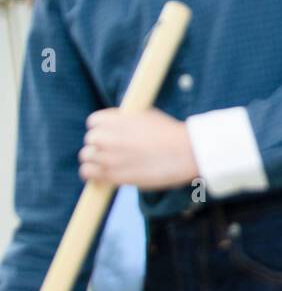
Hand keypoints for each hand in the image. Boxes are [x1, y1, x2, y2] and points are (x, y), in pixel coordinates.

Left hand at [78, 108, 199, 189]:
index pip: (94, 122)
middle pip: (90, 139)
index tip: (111, 135)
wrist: (187, 153)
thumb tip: (116, 126)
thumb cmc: (172, 135)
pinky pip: (88, 173)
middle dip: (100, 145)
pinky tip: (104, 175)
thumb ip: (126, 120)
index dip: (103, 128)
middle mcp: (108, 136)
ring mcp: (108, 157)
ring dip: (96, 160)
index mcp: (116, 119)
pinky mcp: (113, 175)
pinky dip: (93, 174)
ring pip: (86, 157)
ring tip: (110, 164)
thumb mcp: (148, 116)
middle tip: (115, 151)